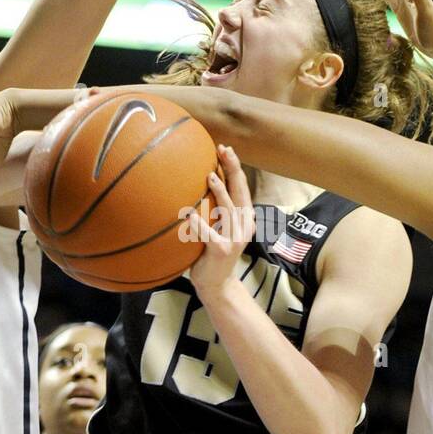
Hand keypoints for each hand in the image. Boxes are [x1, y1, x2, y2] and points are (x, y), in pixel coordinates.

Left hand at [183, 143, 253, 298]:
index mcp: (244, 218)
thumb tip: (201, 182)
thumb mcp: (219, 228)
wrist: (217, 284)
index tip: (225, 149)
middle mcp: (243, 226)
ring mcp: (234, 239)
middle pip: (240, 193)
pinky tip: (189, 215)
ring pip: (229, 211)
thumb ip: (216, 209)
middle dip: (233, 170)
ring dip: (220, 192)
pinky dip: (199, 225)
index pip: (241, 187)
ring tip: (210, 176)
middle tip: (224, 151)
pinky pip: (209, 235)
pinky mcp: (221, 251)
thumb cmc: (213, 252)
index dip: (235, 167)